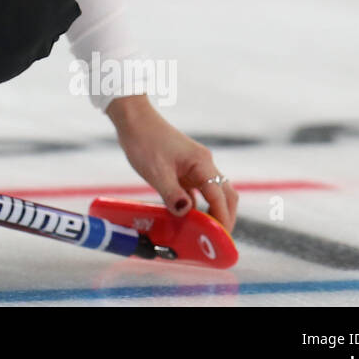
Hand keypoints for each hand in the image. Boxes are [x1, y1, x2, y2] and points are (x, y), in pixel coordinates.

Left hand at [107, 95, 238, 233]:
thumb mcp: (156, 171)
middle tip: (217, 240)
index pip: (220, 197)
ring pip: (212, 193)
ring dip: (212, 211)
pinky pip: (197, 190)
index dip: (223, 219)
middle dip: (225, 217)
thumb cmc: (144, 141)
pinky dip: (198, 205)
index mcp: (202, 163)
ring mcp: (195, 166)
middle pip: (225, 195)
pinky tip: (189, 217)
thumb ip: (172, 194)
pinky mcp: (184, 169)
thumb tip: (186, 213)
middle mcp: (204, 164)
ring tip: (206, 234)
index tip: (221, 238)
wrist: (133, 119)